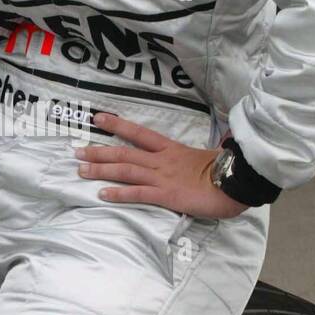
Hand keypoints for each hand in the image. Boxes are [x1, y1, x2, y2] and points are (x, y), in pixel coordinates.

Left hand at [74, 112, 249, 218]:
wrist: (237, 183)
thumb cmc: (225, 172)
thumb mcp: (204, 158)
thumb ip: (190, 157)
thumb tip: (190, 155)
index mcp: (171, 149)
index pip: (139, 133)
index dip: (118, 124)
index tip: (99, 118)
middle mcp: (162, 160)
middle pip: (124, 152)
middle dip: (99, 152)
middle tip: (76, 152)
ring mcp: (163, 177)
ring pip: (126, 170)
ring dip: (101, 170)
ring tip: (81, 171)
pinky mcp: (166, 195)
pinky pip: (138, 194)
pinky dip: (119, 194)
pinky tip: (103, 195)